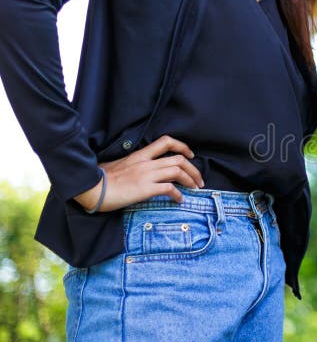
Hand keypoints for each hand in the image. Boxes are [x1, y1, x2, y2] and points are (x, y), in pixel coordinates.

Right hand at [73, 135, 204, 212]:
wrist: (91, 189)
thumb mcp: (120, 166)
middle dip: (193, 169)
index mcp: (140, 155)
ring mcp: (146, 175)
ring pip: (177, 171)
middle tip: (199, 179)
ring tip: (195, 188)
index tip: (190, 155)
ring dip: (191, 180)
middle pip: (179, 159)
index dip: (182, 146)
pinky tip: (180, 200)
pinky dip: (178, 194)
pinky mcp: (145, 189)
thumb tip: (143, 172)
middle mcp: (146, 162)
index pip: (165, 141)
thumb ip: (134, 165)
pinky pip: (169, 188)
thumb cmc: (101, 179)